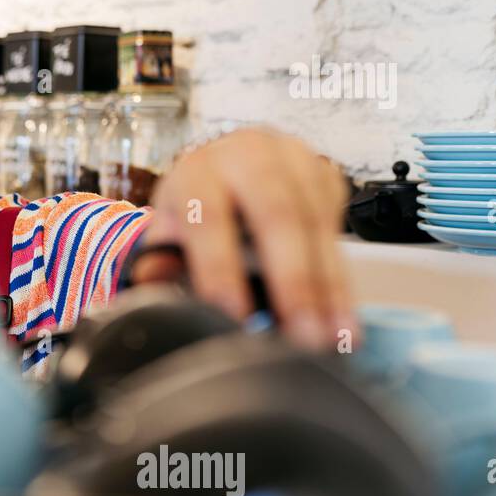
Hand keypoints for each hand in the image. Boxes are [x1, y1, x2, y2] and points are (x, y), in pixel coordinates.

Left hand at [132, 129, 354, 349]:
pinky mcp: (324, 172)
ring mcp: (292, 159)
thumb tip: (153, 277)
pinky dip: (340, 279)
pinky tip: (342, 317)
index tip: (238, 316)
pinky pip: (336, 228)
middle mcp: (246, 155)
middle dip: (293, 281)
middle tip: (303, 337)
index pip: (208, 216)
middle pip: (277, 214)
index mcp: (197, 171)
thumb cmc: (198, 206)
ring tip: (333, 339)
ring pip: (315, 224)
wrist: (233, 162)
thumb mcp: (172, 228)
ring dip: (328, 288)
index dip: (222, 267)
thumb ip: (164, 256)